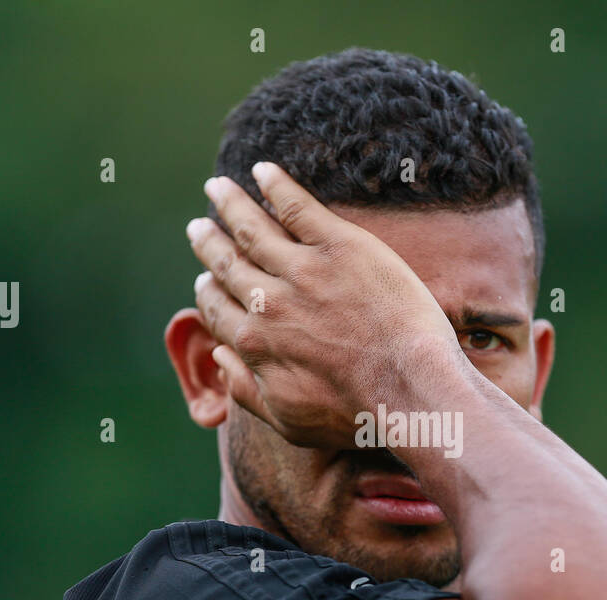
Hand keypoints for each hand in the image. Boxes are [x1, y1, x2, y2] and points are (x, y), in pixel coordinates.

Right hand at [187, 162, 460, 447]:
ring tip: (218, 188)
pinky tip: (263, 171)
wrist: (408, 390)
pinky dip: (276, 185)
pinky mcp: (340, 246)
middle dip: (210, 243)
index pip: (217, 310)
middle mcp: (269, 302)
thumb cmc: (355, 414)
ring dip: (231, 204)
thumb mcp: (289, 420)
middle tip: (198, 227)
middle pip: (229, 263)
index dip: (208, 292)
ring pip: (254, 227)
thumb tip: (220, 359)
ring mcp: (304, 270)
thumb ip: (247, 390)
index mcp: (254, 343)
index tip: (204, 279)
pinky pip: (297, 206)